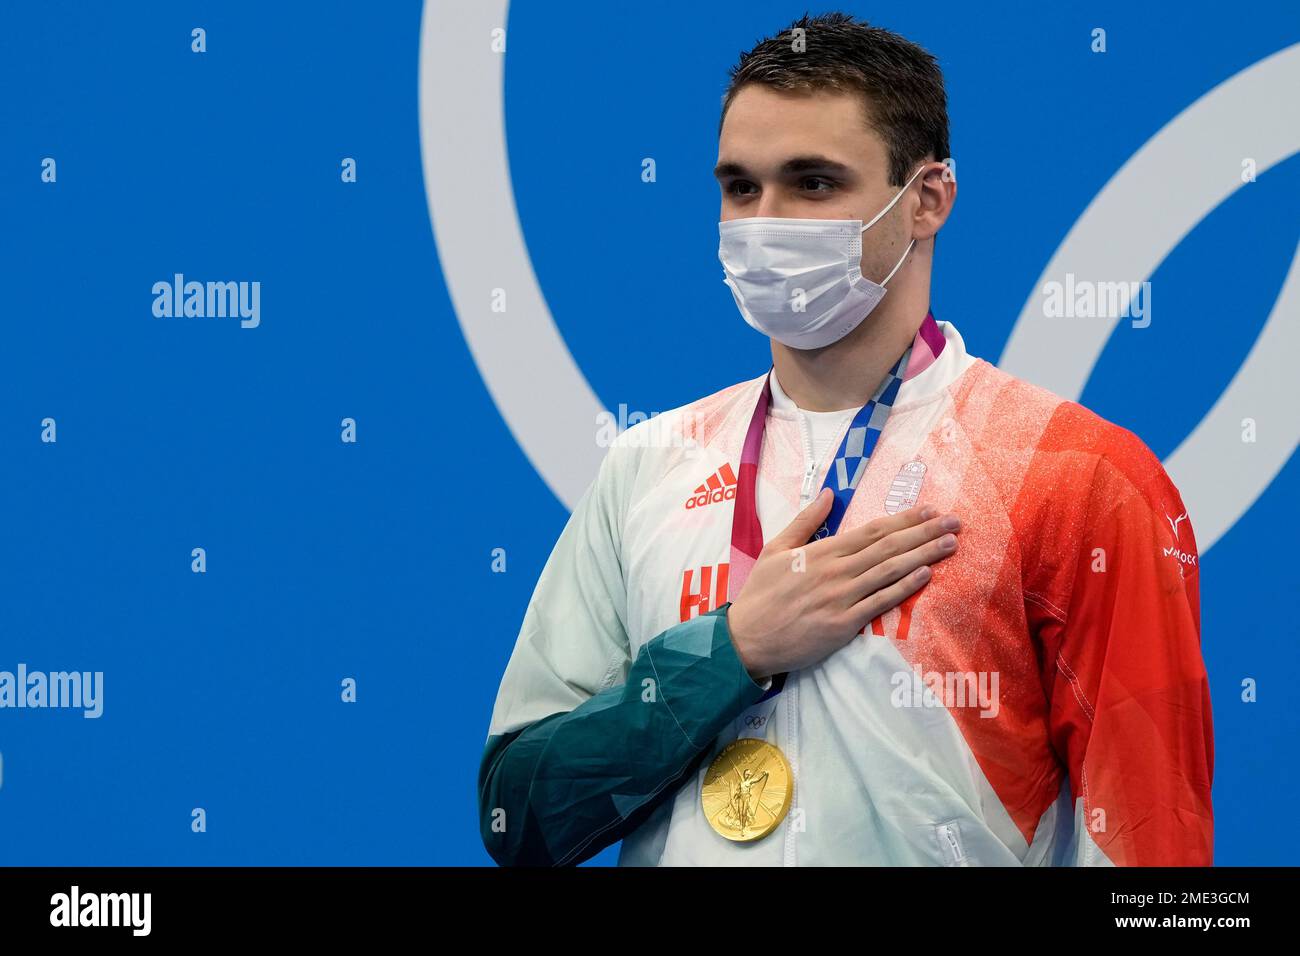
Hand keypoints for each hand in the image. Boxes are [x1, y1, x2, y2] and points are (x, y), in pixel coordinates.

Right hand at [726, 488, 959, 679]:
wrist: (747, 638)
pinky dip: (904, 587)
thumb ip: (805, 521)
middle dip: (924, 532)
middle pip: (888, 546)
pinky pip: (880, 603)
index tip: (929, 510)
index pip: (871, 530)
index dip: (904, 519)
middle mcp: (835, 571)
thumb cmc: (760, 594)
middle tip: (954, 521)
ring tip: (950, 544)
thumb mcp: (775, 549)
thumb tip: (828, 493)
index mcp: (821, 551)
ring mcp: (840, 598)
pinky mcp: (843, 625)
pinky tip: (926, 575)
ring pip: (889, 571)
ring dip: (923, 555)